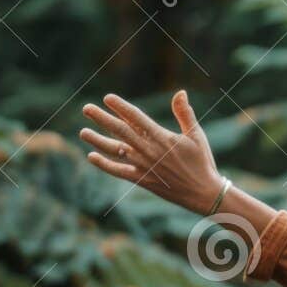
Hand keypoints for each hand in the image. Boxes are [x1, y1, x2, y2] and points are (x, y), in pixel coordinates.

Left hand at [81, 91, 223, 214]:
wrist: (204, 193)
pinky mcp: (142, 180)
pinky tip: (92, 156)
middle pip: (120, 131)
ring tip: (83, 132)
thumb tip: (180, 92)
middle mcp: (149, 151)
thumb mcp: (196, 135)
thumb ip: (184, 114)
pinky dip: (105, 164)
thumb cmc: (202, 162)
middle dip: (102, 118)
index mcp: (162, 138)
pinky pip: (119, 171)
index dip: (121, 107)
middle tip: (86, 108)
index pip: (136, 118)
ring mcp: (144, 166)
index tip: (108, 98)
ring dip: (97, 140)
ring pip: (115, 150)